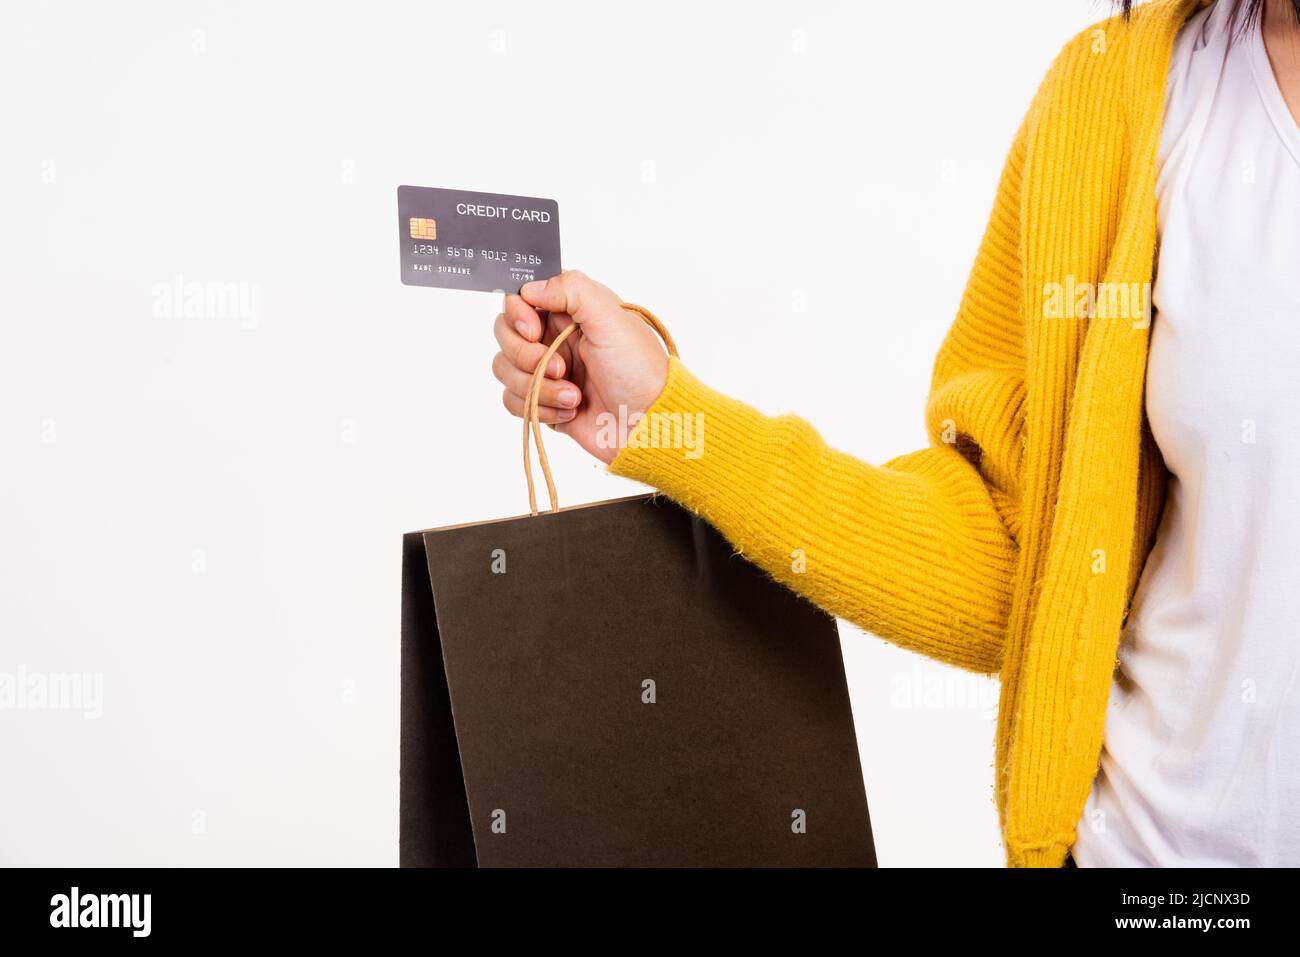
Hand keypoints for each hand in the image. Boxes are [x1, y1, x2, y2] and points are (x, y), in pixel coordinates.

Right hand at [492, 270, 668, 463]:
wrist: (648, 425)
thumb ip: (571, 290)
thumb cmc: (638, 371)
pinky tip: (570, 411)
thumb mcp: (611, 319)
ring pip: (504, 370)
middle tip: (561, 369)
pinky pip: (513, 401)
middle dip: (526, 356)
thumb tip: (529, 289)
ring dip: (538, 387)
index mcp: (570, 311)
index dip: (518, 315)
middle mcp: (553, 338)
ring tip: (574, 397)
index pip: (519, 300)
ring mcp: (546, 372)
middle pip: (504, 335)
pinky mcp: (542, 403)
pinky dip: (539, 409)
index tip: (533, 331)